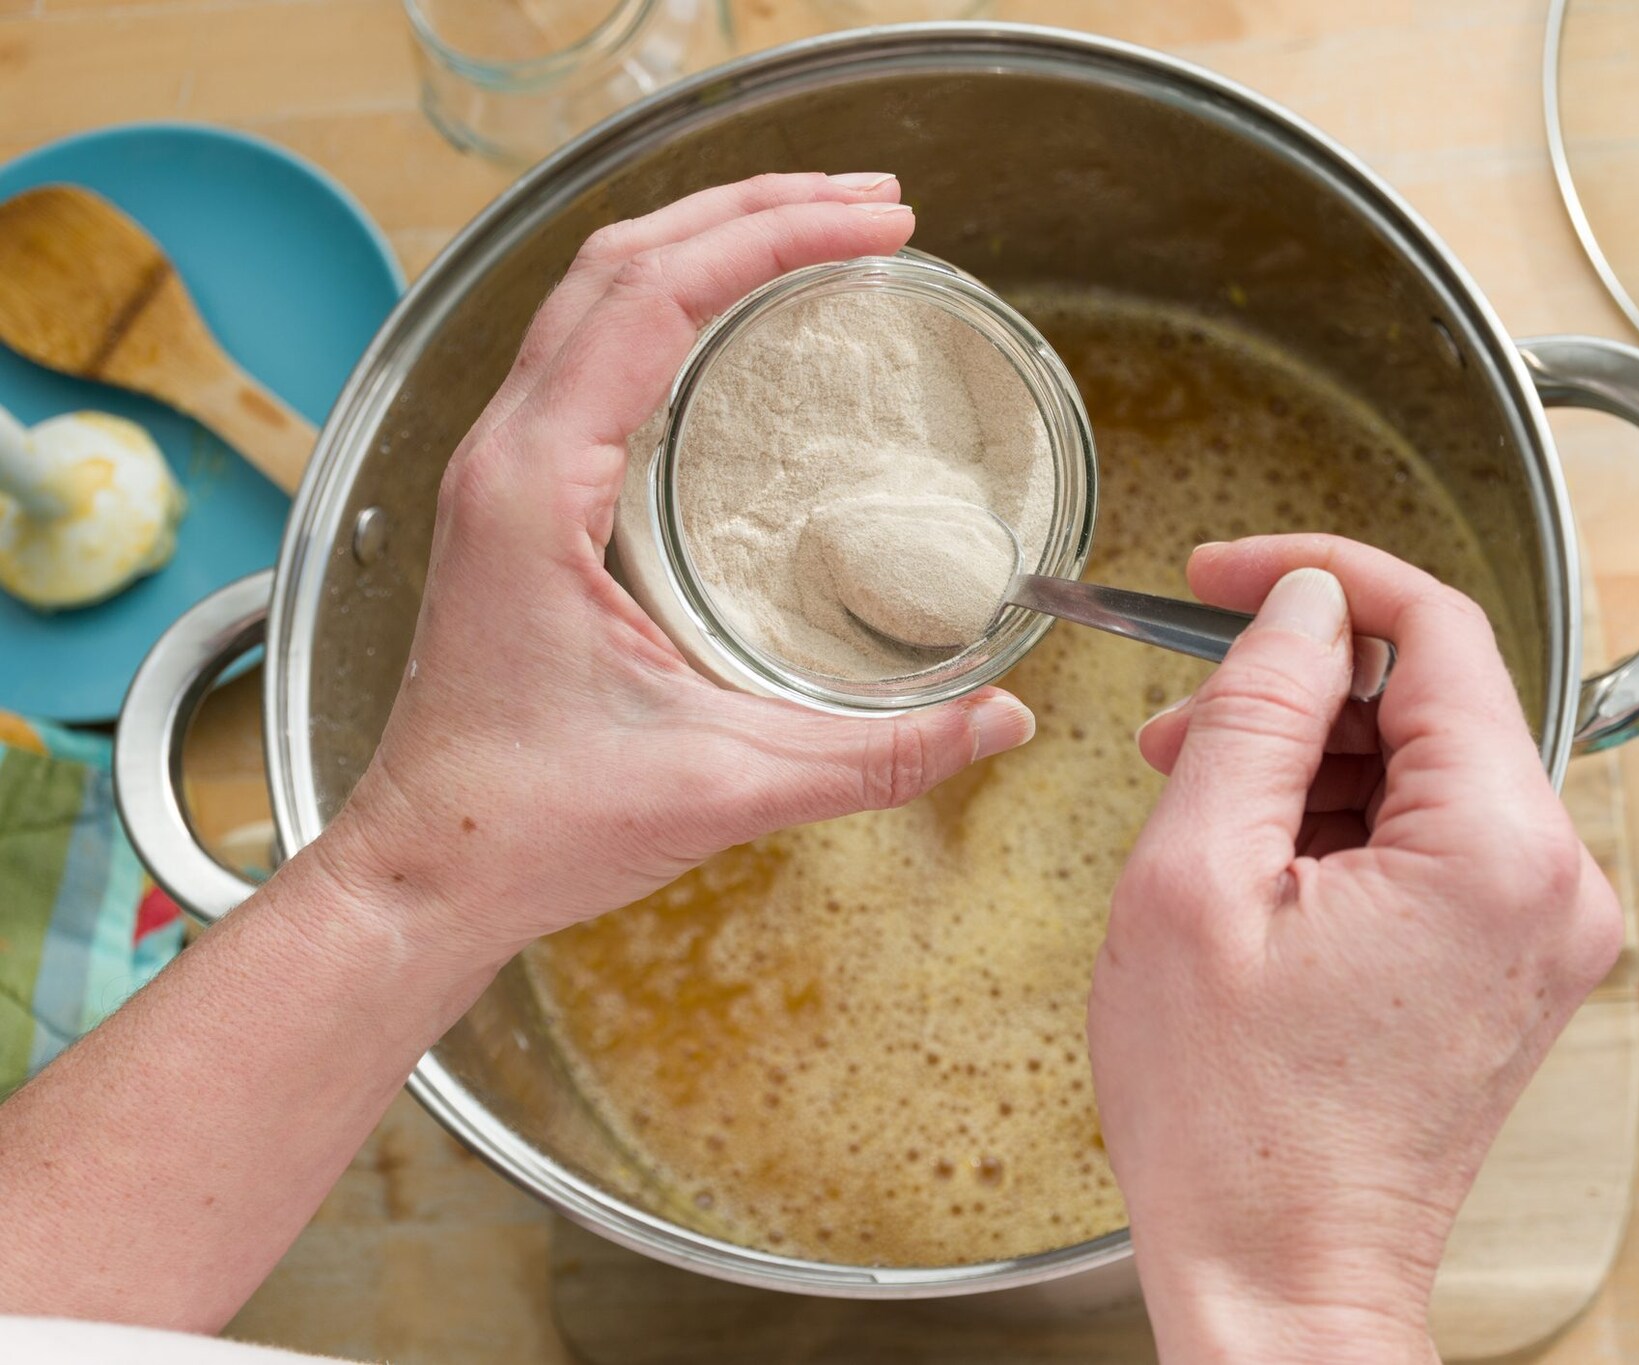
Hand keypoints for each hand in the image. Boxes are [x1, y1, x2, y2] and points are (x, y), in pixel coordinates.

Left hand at [321, 173, 1033, 966]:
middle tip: (872, 203)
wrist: (427, 869)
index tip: (875, 226)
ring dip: (705, 240)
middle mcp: (506, 455)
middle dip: (749, 208)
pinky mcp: (519, 499)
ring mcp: (504, 470)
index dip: (769, 238)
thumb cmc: (528, 821)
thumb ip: (875, 756)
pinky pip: (589, 351)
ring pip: (595, 294)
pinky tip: (736, 320)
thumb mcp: (724, 786)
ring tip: (817, 225)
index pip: (649, 299)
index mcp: (535, 488)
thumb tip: (1002, 721)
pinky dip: (668, 301)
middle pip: (620, 262)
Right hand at [1089, 536, 1622, 1363]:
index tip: (1220, 574)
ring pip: (1425, 768)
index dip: (1317, 576)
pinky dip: (1342, 826)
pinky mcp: (1514, 963)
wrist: (1281, 1281)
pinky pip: (1434, 840)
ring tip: (1200, 806)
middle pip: (1431, 700)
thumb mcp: (1198, 880)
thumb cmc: (1232, 1121)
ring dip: (1310, 760)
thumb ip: (1256, 711)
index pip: (1434, 627)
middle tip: (1182, 726)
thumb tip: (1299, 607)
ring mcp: (1544, 928)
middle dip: (1296, 691)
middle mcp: (1554, 880)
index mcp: (1496, 846)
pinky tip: (1255, 860)